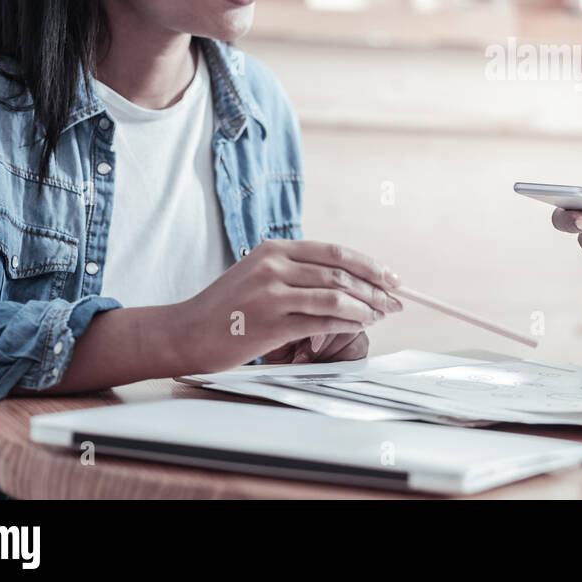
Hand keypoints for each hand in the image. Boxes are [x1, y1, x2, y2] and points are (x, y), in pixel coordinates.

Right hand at [171, 239, 401, 373]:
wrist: (184, 332)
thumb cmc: (227, 308)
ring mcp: (271, 294)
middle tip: (396, 300)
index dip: (369, 265)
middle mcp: (274, 266)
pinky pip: (322, 321)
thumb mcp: (258, 274)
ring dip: (367, 307)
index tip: (391, 277)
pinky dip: (348, 323)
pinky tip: (360, 327)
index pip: (334, 253)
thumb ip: (295, 271)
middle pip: (341, 273)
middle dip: (376, 288)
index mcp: (274, 249)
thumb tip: (347, 280)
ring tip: (382, 315)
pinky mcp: (270, 323)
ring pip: (336, 296)